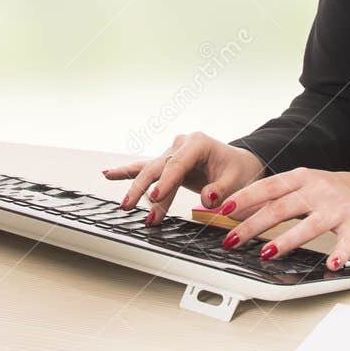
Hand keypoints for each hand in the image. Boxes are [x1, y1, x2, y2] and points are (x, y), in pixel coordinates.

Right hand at [102, 132, 265, 223]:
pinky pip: (146, 167)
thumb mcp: (237, 181)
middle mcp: (181, 144)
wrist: (239, 163)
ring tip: (124, 204)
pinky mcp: (167, 162)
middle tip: (131, 207)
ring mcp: (172, 151)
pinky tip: (109, 174)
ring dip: (138, 190)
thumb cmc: (239, 170)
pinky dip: (128, 172)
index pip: (177, 164)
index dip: (165, 182)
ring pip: (150, 171)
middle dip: (143, 189)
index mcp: (198, 143)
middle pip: (158, 167)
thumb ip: (221, 190)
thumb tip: (207, 199)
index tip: (155, 197)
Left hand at [218, 168, 349, 269]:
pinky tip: (331, 265)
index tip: (223, 210)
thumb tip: (236, 210)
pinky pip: (347, 241)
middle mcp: (317, 190)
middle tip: (232, 240)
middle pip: (281, 207)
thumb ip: (273, 197)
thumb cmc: (328, 192)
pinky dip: (340, 253)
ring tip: (267, 254)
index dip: (244, 198)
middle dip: (253, 225)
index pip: (267, 187)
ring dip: (286, 241)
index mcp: (301, 178)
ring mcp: (336, 208)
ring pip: (309, 225)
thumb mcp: (301, 186)